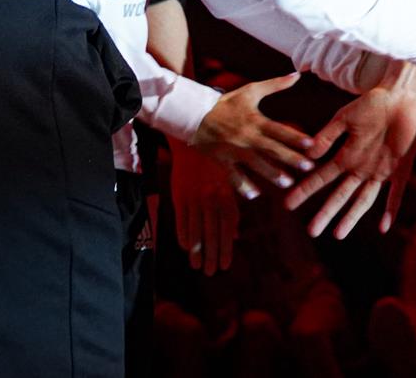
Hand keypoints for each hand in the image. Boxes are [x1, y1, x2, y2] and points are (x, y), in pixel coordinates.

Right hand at [168, 138, 242, 275]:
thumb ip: (233, 210)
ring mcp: (193, 197)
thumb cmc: (217, 164)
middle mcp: (210, 197)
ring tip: (197, 267)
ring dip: (197, 250)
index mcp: (226, 194)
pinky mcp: (179, 195)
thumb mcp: (230, 183)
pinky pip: (181, 219)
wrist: (194, 142)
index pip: (227, 227)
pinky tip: (186, 248)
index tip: (226, 265)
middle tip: (212, 272)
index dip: (226, 246)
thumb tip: (236, 236)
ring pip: (196, 228)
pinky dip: (183, 234)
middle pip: (212, 231)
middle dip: (212, 254)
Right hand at [188, 72, 318, 194]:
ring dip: (272, 174)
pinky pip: (234, 176)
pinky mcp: (223, 160)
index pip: (279, 130)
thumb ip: (275, 84)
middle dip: (290, 159)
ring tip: (288, 183)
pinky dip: (243, 186)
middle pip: (272, 149)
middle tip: (308, 168)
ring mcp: (235, 150)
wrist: (195, 114)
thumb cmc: (227, 102)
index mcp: (256, 121)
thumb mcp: (250, 91)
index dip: (295, 137)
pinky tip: (255, 195)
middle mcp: (247, 137)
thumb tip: (298, 75)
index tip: (311, 144)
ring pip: (256, 164)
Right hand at [284, 76, 415, 238]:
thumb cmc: (371, 103)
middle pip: (340, 195)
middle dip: (326, 212)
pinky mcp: (401, 168)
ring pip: (363, 199)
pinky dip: (391, 208)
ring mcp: (381, 170)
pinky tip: (384, 226)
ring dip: (351, 216)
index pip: (321, 177)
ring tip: (338, 234)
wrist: (400, 96)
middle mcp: (361, 168)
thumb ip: (327, 135)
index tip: (287, 204)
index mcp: (346, 155)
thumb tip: (309, 154)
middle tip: (311, 231)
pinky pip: (395, 192)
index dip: (305, 191)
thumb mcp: (345, 117)